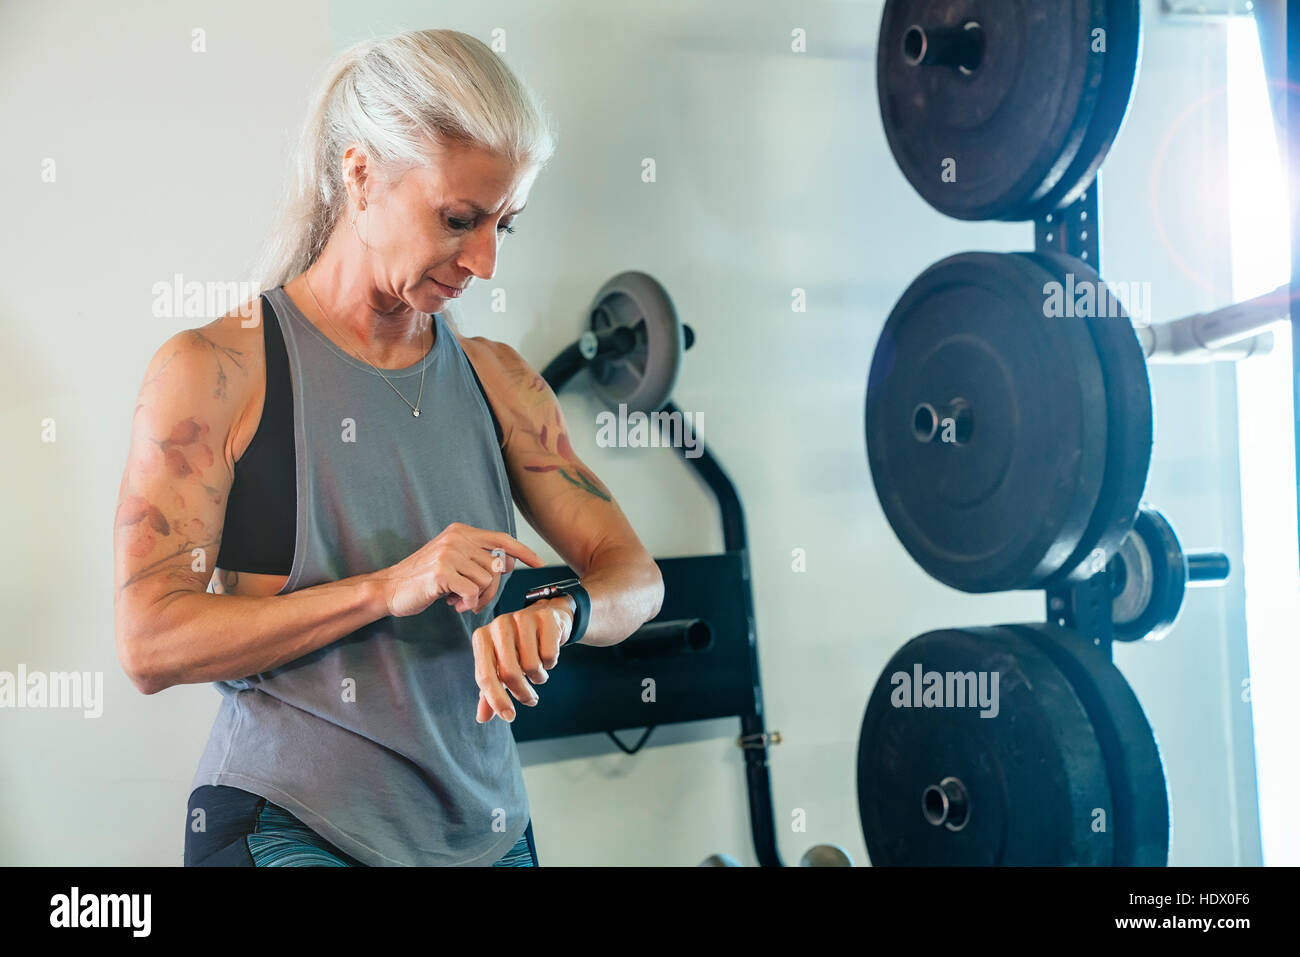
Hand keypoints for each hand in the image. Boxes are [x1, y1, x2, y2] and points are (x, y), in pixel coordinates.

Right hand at [378, 522, 542, 617]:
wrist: (390, 588)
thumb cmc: (424, 579)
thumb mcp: (453, 561)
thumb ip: (477, 559)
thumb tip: (506, 564)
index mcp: (461, 532)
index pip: (501, 538)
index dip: (523, 551)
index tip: (538, 562)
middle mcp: (457, 538)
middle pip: (497, 566)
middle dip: (490, 588)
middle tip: (472, 598)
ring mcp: (449, 553)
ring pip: (487, 580)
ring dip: (477, 598)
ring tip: (457, 600)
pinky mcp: (442, 572)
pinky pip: (474, 592)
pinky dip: (469, 604)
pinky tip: (455, 605)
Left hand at [473, 597, 574, 722]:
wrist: (546, 618)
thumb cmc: (518, 647)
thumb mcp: (501, 667)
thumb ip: (490, 692)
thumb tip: (482, 718)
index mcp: (482, 637)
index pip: (484, 676)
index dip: (496, 700)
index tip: (509, 717)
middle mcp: (499, 624)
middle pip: (509, 673)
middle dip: (522, 693)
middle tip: (530, 699)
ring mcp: (522, 618)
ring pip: (532, 665)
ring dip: (538, 677)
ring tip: (538, 672)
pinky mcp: (546, 618)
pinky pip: (550, 655)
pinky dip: (551, 663)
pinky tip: (548, 656)